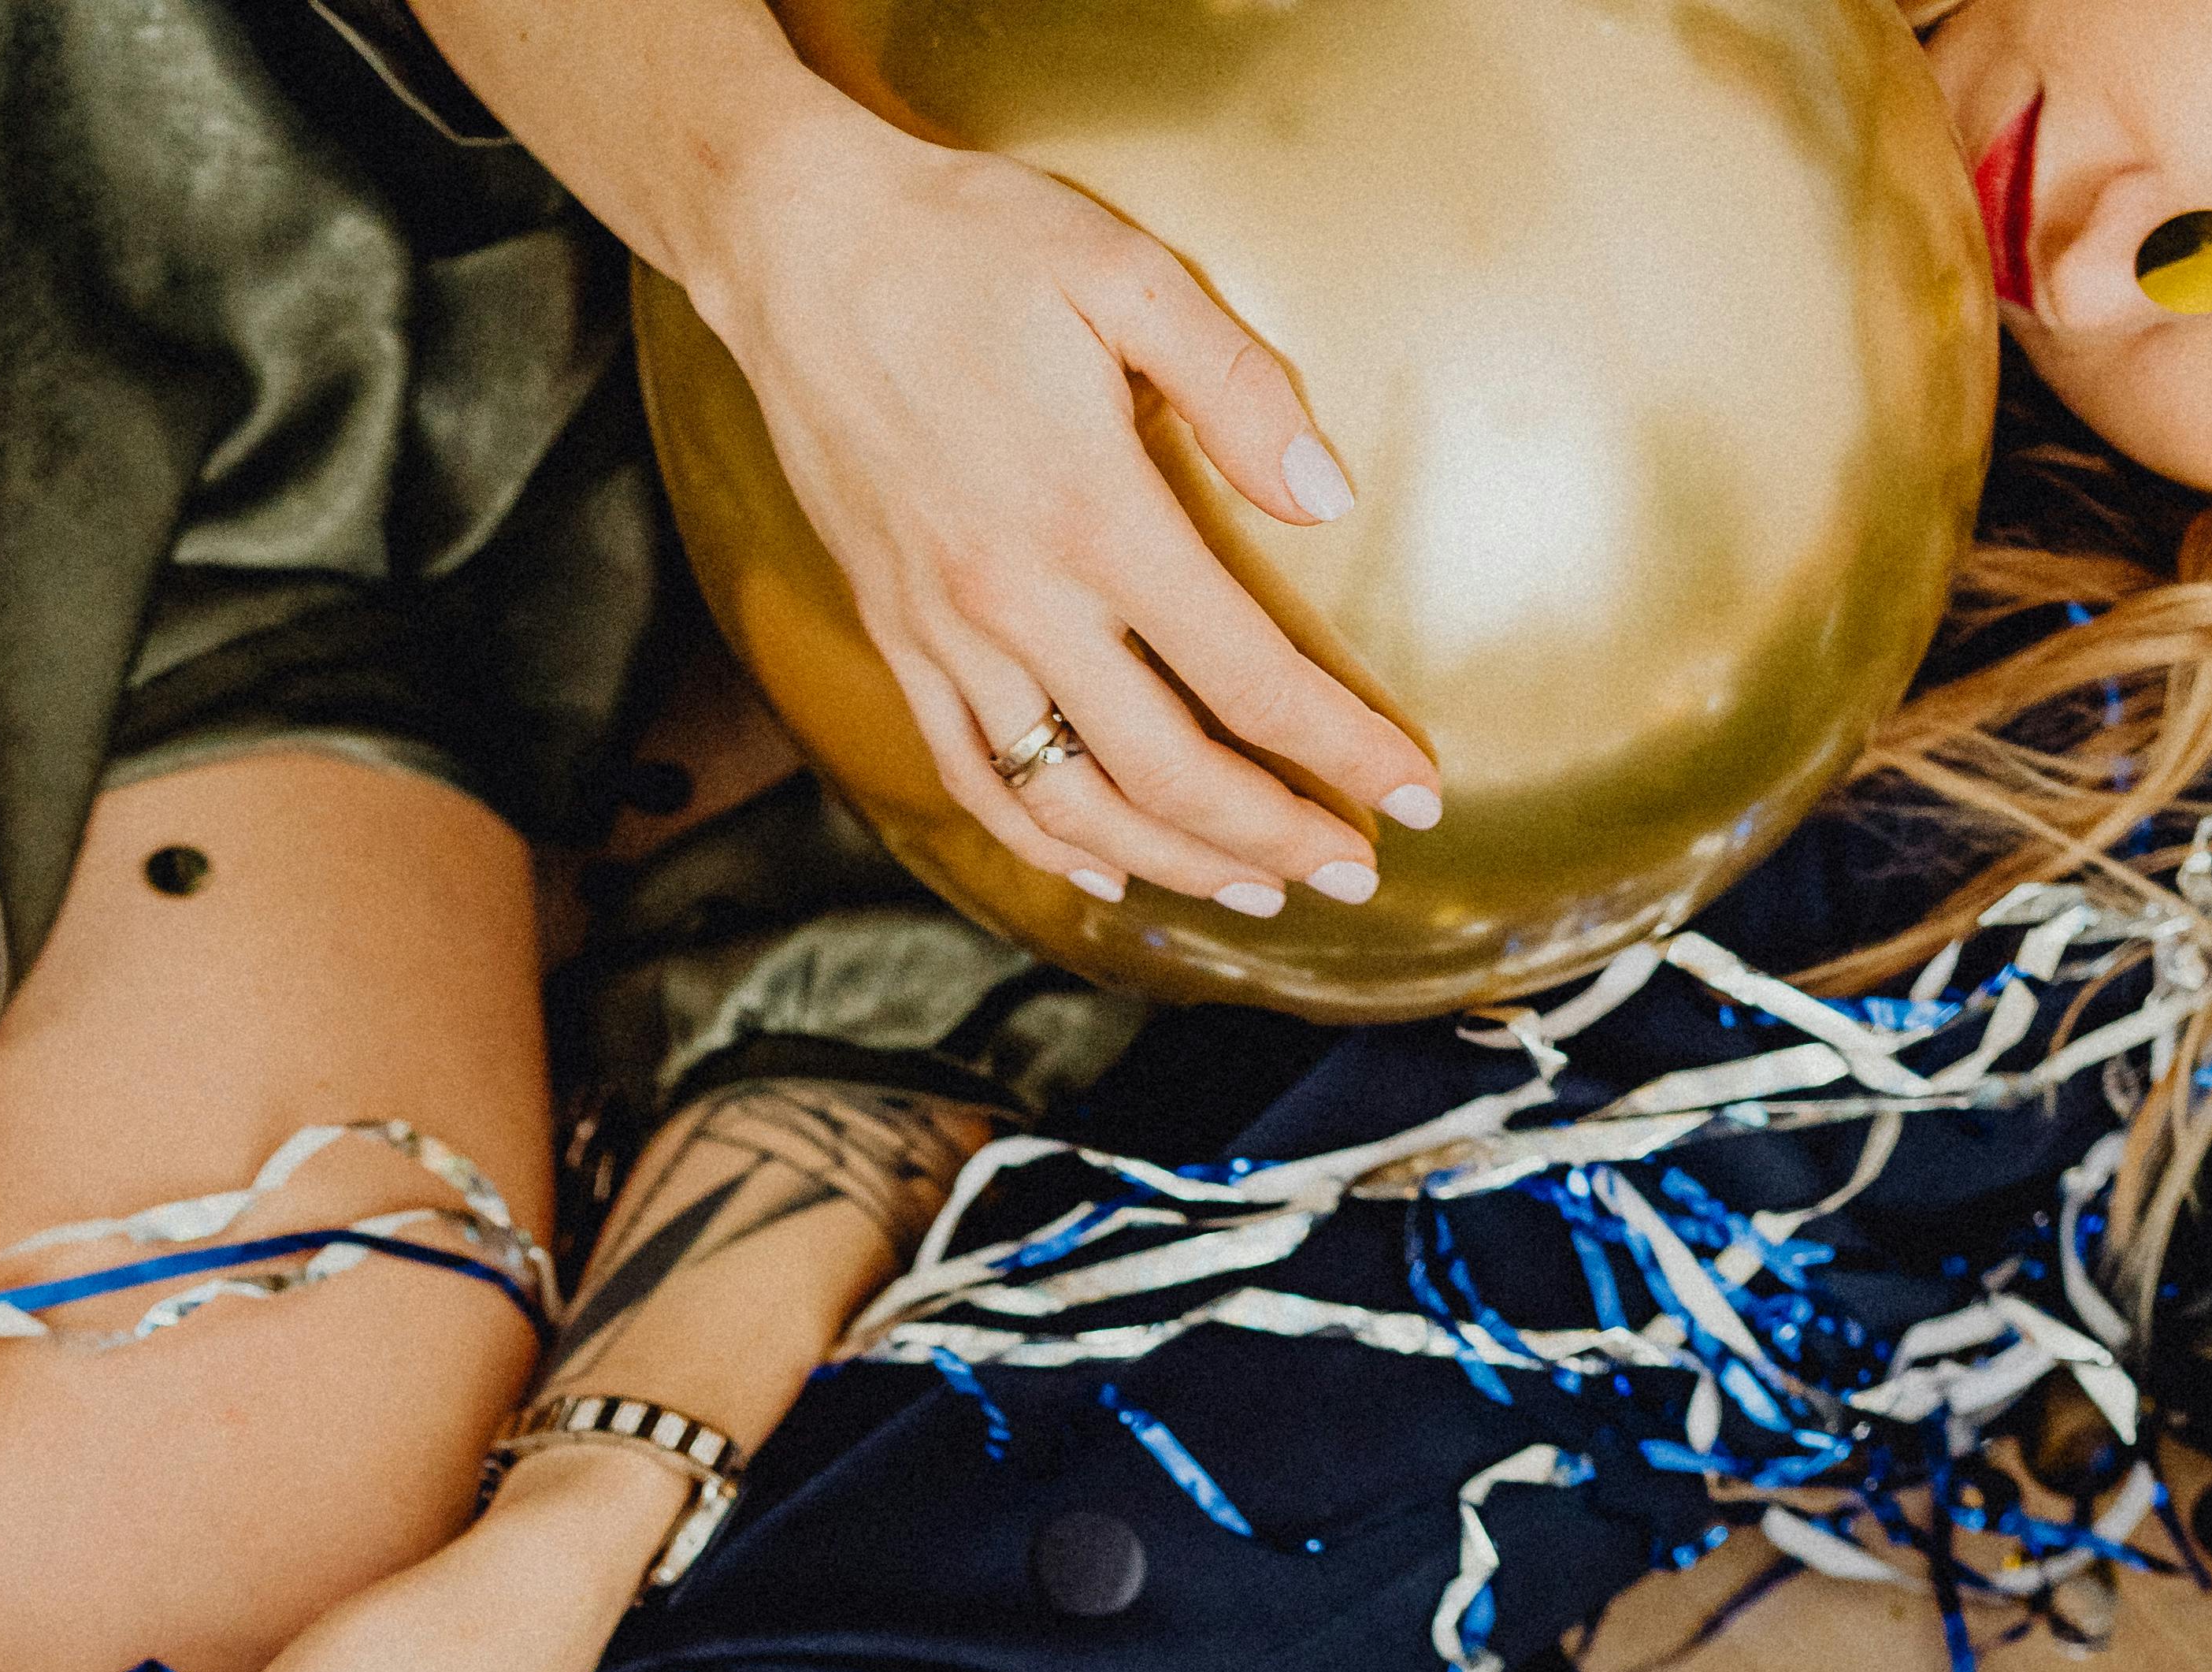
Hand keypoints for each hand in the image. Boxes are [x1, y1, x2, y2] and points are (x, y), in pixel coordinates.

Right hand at [693, 98, 1440, 917]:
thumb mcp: (1126, 273)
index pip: (1247, 672)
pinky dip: (1046, 842)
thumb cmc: (967, 244)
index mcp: (1091, 513)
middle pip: (1170, 770)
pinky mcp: (895, 640)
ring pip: (1074, 802)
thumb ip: (1237, 389)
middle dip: (1275, 836)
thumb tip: (1326, 500)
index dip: (1339, 747)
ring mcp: (947, 634)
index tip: (1412, 791)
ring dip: (1176, 862)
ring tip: (1255, 886)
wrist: (799, 249)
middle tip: (1350, 872)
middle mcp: (1016, 600)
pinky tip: (1111, 867)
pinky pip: (972, 780)